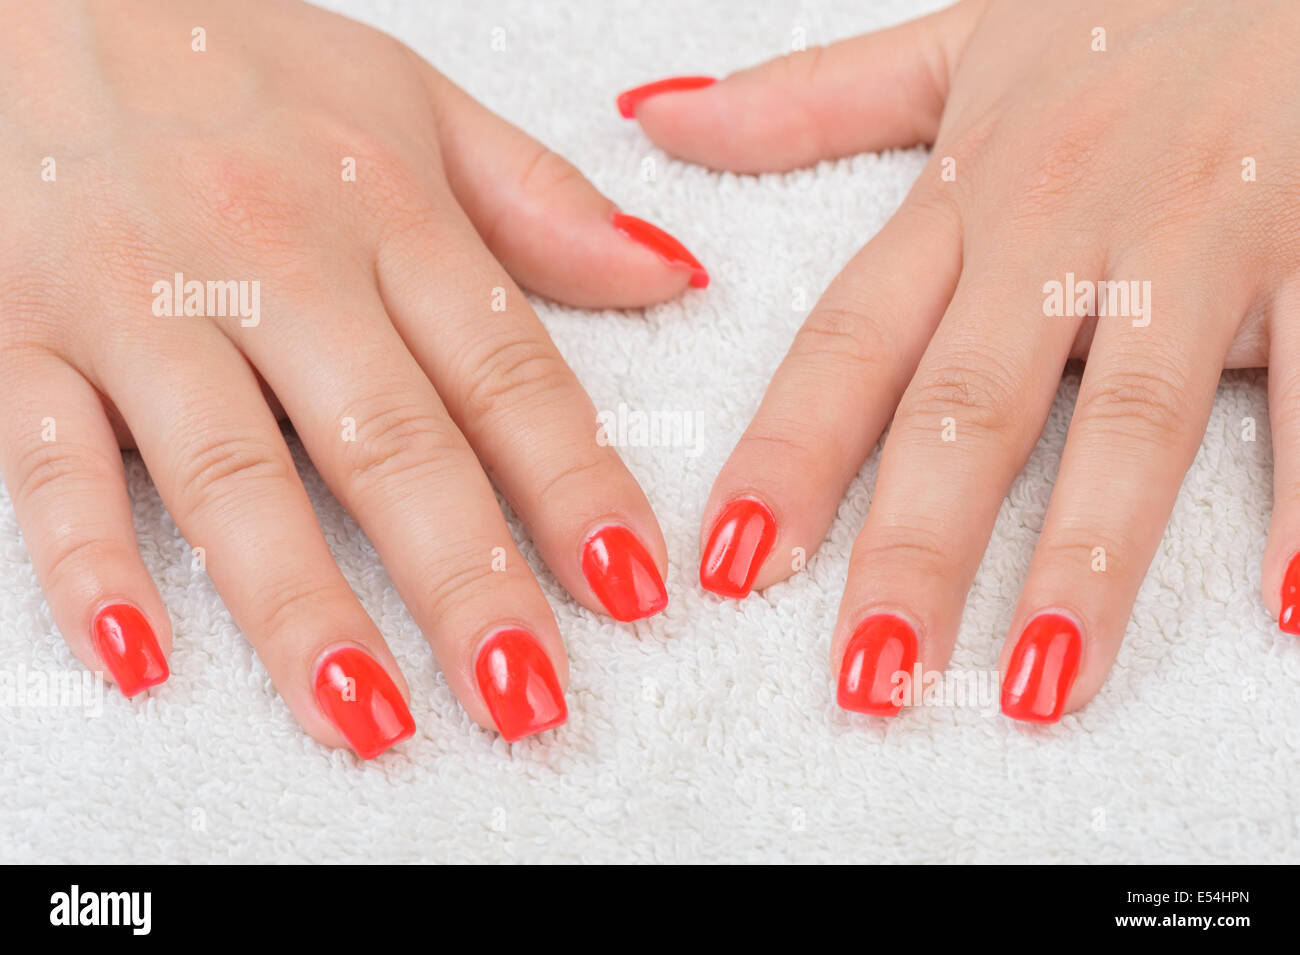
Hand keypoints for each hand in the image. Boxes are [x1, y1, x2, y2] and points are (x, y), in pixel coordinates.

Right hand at [0, 0, 707, 755]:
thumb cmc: (228, 56)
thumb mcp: (408, 100)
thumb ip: (539, 198)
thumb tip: (665, 271)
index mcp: (386, 212)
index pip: (509, 372)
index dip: (578, 486)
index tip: (632, 584)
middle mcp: (276, 264)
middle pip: (391, 444)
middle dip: (466, 581)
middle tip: (525, 694)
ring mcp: (143, 302)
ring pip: (234, 473)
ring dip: (304, 604)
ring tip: (371, 714)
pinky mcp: (20, 334)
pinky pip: (50, 460)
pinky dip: (88, 561)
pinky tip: (144, 656)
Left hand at [619, 0, 1298, 720]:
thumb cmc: (1132, 5)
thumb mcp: (959, 42)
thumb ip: (808, 97)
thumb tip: (662, 118)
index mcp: (971, 195)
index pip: (848, 344)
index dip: (784, 458)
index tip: (731, 569)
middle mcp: (1067, 227)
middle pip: (970, 408)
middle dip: (914, 551)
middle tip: (868, 679)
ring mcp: (1201, 240)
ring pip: (1130, 416)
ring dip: (1084, 559)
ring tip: (1038, 686)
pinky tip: (1281, 601)